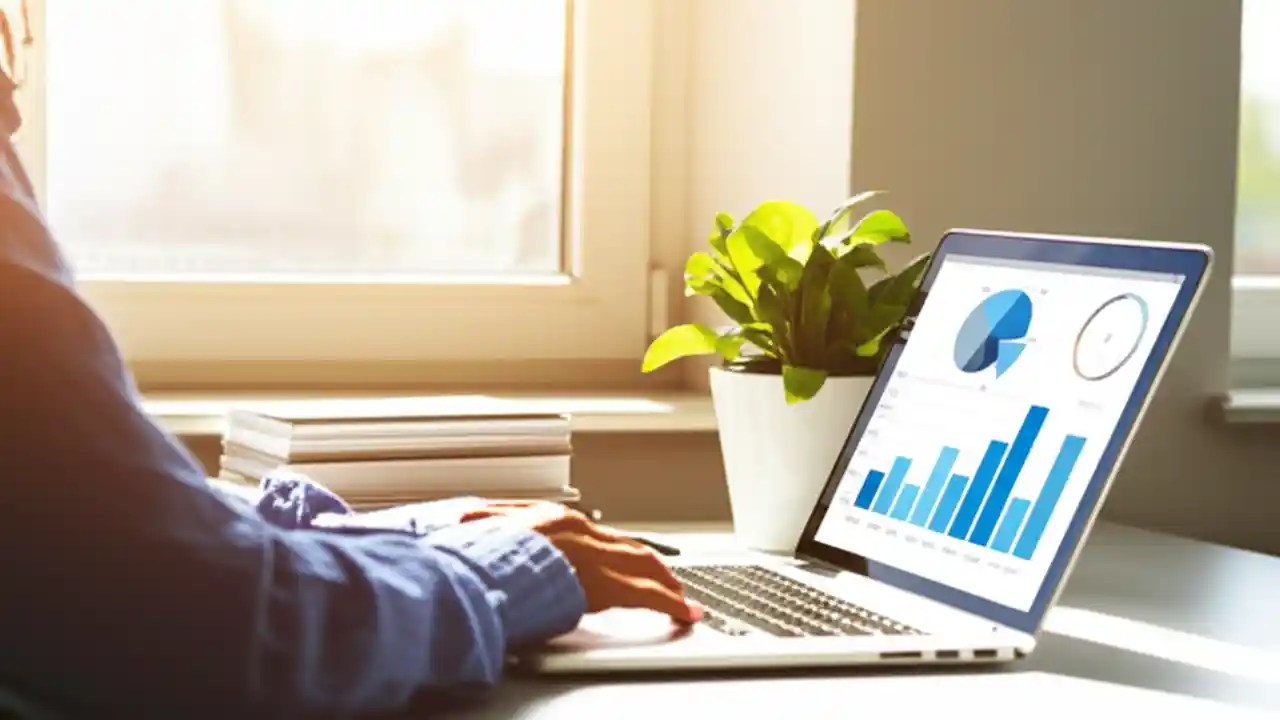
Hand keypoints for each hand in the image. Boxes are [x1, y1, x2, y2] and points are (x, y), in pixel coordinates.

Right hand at [462, 502, 703, 623]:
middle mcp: (582, 532)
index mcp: (555, 520)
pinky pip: (647, 594)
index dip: (615, 548)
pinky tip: (685, 612)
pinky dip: (670, 603)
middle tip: (667, 577)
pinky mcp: (605, 585)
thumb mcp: (483, 531)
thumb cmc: (479, 551)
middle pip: (627, 546)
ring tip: (680, 597)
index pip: (598, 535)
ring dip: (665, 582)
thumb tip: (473, 522)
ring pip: (644, 565)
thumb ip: (492, 527)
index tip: (623, 556)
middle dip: (650, 563)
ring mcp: (596, 556)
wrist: (483, 562)